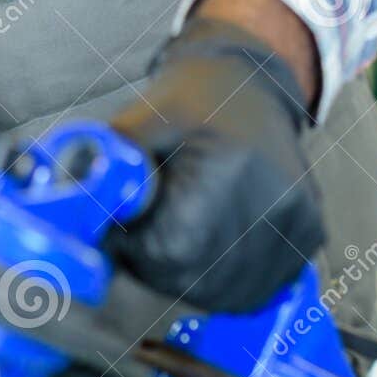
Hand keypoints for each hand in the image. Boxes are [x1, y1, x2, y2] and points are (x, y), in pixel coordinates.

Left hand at [110, 16, 323, 310]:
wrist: (251, 82)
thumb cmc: (190, 101)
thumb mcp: (138, 122)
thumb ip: (104, 168)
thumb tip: (66, 210)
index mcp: (231, 170)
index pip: (171, 253)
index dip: (134, 248)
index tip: (125, 224)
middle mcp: (275, 201)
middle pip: (196, 280)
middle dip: (158, 262)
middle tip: (148, 225)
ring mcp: (298, 223)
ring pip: (226, 294)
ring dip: (190, 275)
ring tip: (181, 225)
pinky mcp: (310, 236)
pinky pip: (255, 288)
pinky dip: (222, 278)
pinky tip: (210, 240)